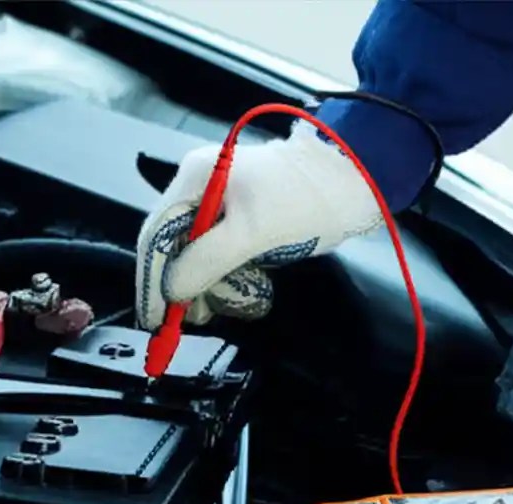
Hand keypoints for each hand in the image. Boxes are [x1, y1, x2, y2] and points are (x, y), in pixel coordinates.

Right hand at [135, 121, 382, 329]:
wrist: (361, 175)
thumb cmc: (308, 198)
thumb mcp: (254, 233)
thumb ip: (206, 261)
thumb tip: (171, 290)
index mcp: (196, 180)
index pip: (156, 235)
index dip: (151, 280)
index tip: (153, 318)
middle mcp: (201, 188)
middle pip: (174, 247)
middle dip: (184, 285)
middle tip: (194, 318)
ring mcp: (222, 204)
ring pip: (197, 255)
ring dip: (211, 284)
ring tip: (229, 302)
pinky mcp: (243, 219)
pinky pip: (221, 255)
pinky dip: (229, 276)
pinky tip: (244, 289)